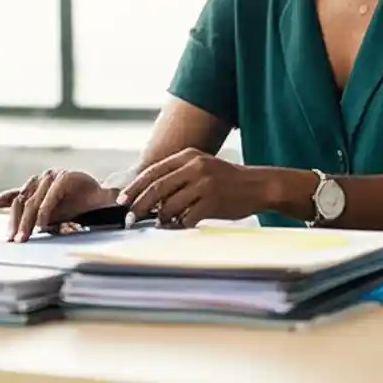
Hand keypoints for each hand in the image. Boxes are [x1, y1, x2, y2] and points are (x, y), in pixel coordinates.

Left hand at [0, 169, 112, 241]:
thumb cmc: (72, 203)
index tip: (9, 238)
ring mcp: (54, 176)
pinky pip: (50, 198)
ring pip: (34, 201)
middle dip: (19, 223)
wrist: (99, 197)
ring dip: (28, 221)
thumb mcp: (46, 209)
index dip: (12, 218)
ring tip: (25, 237)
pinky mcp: (64, 178)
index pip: (18, 200)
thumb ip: (24, 205)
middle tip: (16, 241)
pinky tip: (41, 226)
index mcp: (37, 183)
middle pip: (24, 201)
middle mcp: (44, 177)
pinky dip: (44, 213)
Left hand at [118, 150, 266, 228]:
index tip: (123, 201)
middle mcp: (195, 166)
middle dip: (139, 205)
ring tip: (159, 224)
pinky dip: (179, 225)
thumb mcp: (201, 167)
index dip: (135, 188)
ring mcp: (204, 184)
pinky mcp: (213, 201)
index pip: (153, 172)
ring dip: (160, 218)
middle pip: (156, 188)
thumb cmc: (227, 181)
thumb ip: (178, 175)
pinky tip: (178, 227)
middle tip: (130, 218)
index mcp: (188, 156)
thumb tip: (148, 193)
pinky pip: (187, 218)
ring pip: (169, 205)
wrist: (259, 185)